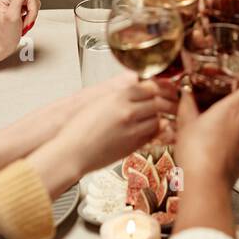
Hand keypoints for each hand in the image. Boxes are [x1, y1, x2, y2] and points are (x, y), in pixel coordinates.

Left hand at [0, 0, 39, 58]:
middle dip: (31, 14)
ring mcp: (16, 4)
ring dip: (31, 18)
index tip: (22, 18)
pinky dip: (30, 20)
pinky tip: (23, 24)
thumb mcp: (13, 13)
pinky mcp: (21, 10)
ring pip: (35, 6)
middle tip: (23, 23)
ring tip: (22, 24)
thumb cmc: (4, 33)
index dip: (30, 10)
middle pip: (33, 0)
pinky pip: (33, 11)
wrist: (2, 46)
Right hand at [52, 74, 167, 174]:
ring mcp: (132, 130)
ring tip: (156, 115)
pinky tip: (148, 128)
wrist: (72, 152)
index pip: (149, 86)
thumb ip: (118, 95)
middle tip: (166, 101)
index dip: (157, 87)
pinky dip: (154, 130)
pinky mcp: (133, 145)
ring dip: (159, 116)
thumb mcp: (98, 102)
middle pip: (157, 101)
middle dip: (163, 101)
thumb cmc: (78, 129)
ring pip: (158, 119)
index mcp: (118, 98)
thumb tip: (134, 88)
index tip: (159, 88)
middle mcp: (128, 112)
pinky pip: (152, 134)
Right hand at [173, 77, 238, 188]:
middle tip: (227, 98)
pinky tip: (219, 140)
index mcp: (235, 107)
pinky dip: (236, 135)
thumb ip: (187, 104)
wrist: (206, 184)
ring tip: (219, 119)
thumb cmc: (196, 151)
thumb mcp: (185, 123)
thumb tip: (185, 92)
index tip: (237, 80)